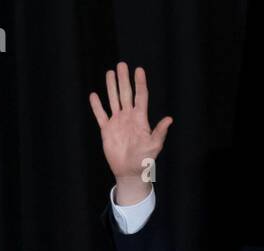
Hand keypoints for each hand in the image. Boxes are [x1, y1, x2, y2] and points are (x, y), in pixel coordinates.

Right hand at [88, 61, 173, 203]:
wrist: (130, 171)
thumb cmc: (145, 159)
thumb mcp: (154, 146)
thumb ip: (160, 132)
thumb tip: (170, 119)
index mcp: (140, 119)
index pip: (141, 96)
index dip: (140, 83)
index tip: (139, 69)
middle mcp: (128, 117)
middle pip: (126, 94)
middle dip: (123, 79)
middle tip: (121, 65)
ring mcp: (117, 122)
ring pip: (113, 100)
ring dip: (111, 87)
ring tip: (110, 72)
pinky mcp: (107, 130)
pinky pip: (100, 115)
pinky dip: (96, 106)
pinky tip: (94, 95)